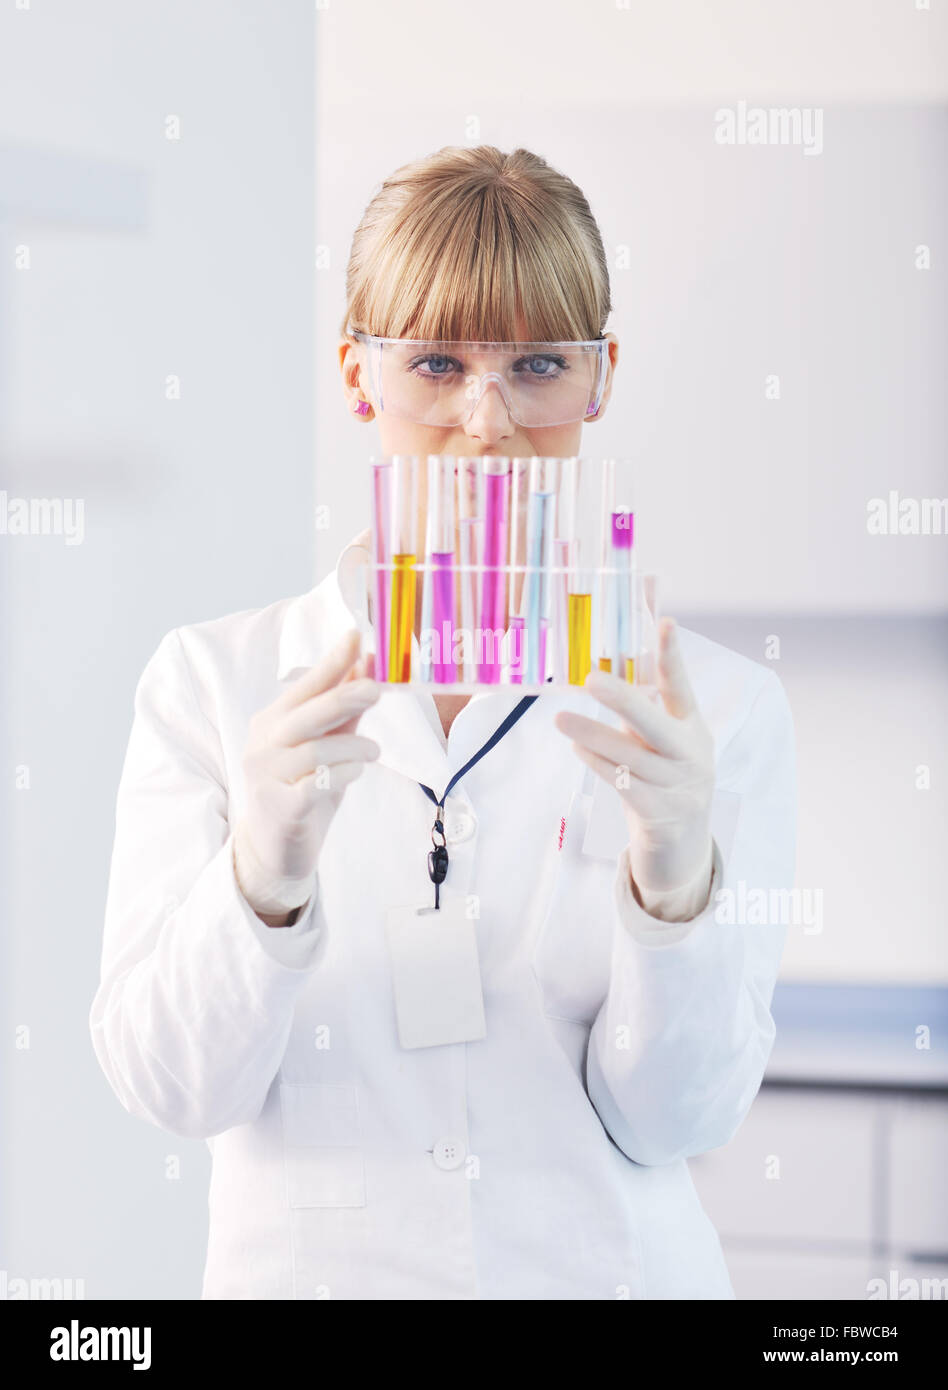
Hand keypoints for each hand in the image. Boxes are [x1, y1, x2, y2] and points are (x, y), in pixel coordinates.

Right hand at [234, 629, 380, 916]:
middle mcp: (264, 743)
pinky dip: (343, 774)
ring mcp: (268, 776)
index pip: (305, 685)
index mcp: (273, 721)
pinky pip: (316, 785)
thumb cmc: (304, 788)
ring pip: (315, 750)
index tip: (356, 636)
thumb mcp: (326, 747)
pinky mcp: (280, 808)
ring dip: (353, 747)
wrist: (274, 848)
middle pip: (307, 713)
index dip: (332, 661)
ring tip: (373, 752)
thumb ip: (344, 713)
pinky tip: (356, 772)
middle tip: (376, 688)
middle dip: (344, 696)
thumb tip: (367, 667)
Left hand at [553, 618, 714, 919]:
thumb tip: (625, 649)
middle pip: (654, 723)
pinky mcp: (656, 810)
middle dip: (623, 699)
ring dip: (591, 735)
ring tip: (561, 718)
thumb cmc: (665, 771)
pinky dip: (596, 763)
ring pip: (627, 756)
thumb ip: (647, 698)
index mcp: (692, 725)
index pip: (682, 685)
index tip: (667, 622)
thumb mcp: (665, 734)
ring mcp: (674, 785)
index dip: (673, 654)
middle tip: (591, 679)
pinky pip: (619, 782)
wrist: (682, 839)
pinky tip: (578, 749)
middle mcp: (689, 753)